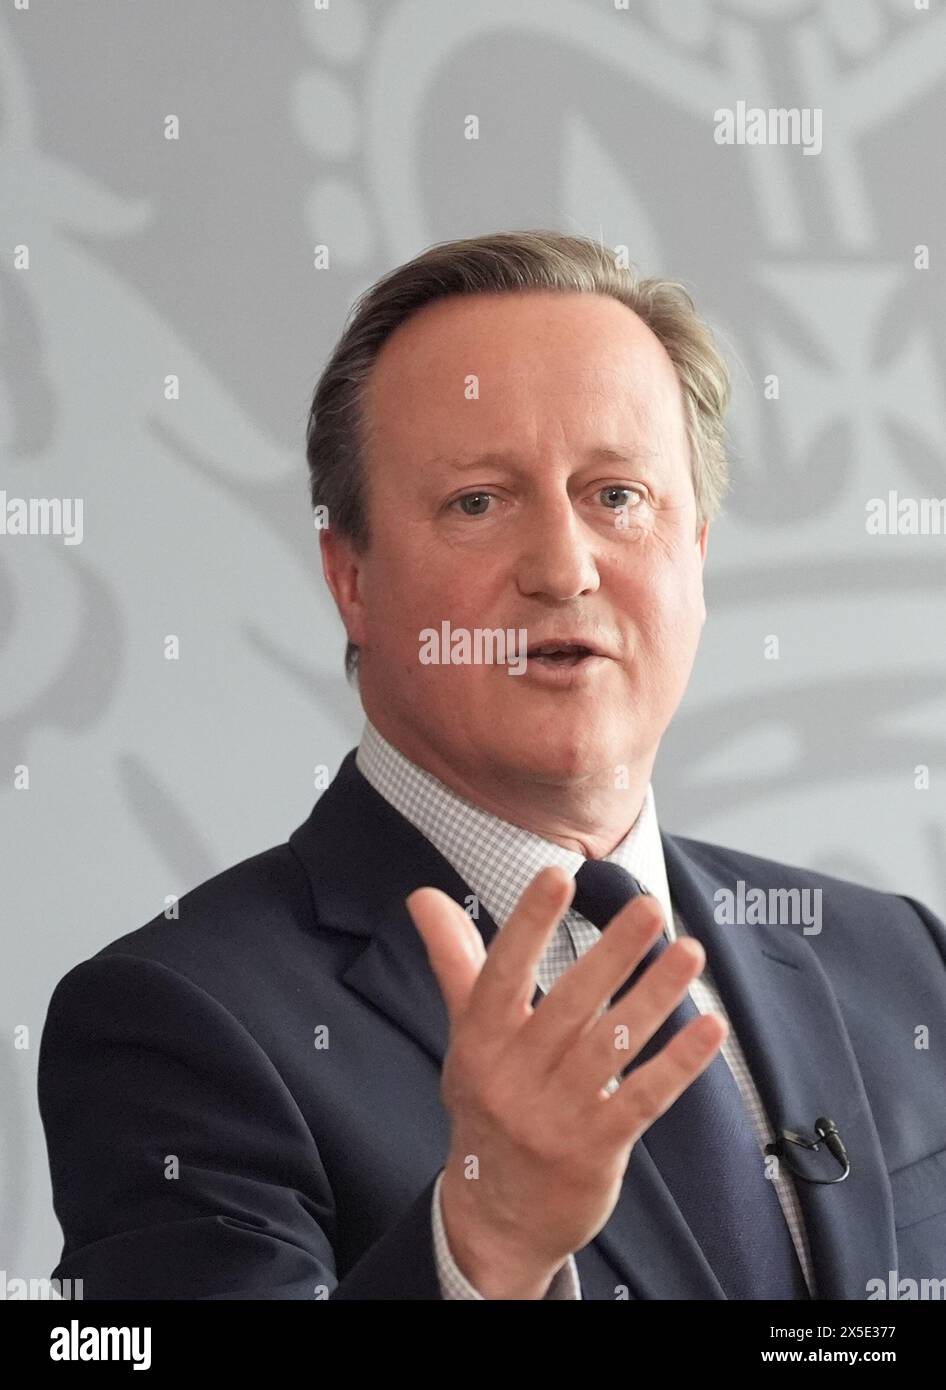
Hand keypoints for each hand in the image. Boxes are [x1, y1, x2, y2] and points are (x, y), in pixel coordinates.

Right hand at [406, 866, 727, 1297]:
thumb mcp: (464, 1038)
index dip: (529, 924)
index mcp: (480, 1042)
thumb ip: (455, 962)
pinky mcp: (597, 1149)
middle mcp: (515, 1076)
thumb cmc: (485, 1105)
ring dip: (655, 995)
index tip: (557, 876)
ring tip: (690, 951)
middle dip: (612, 952)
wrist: (494, 1217)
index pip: (503, 973)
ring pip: (613, 1044)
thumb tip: (423, 895)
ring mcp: (557, 1116)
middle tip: (649, 907)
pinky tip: (709, 1027)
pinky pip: (644, 1098)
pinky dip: (679, 1063)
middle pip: (570, 1004)